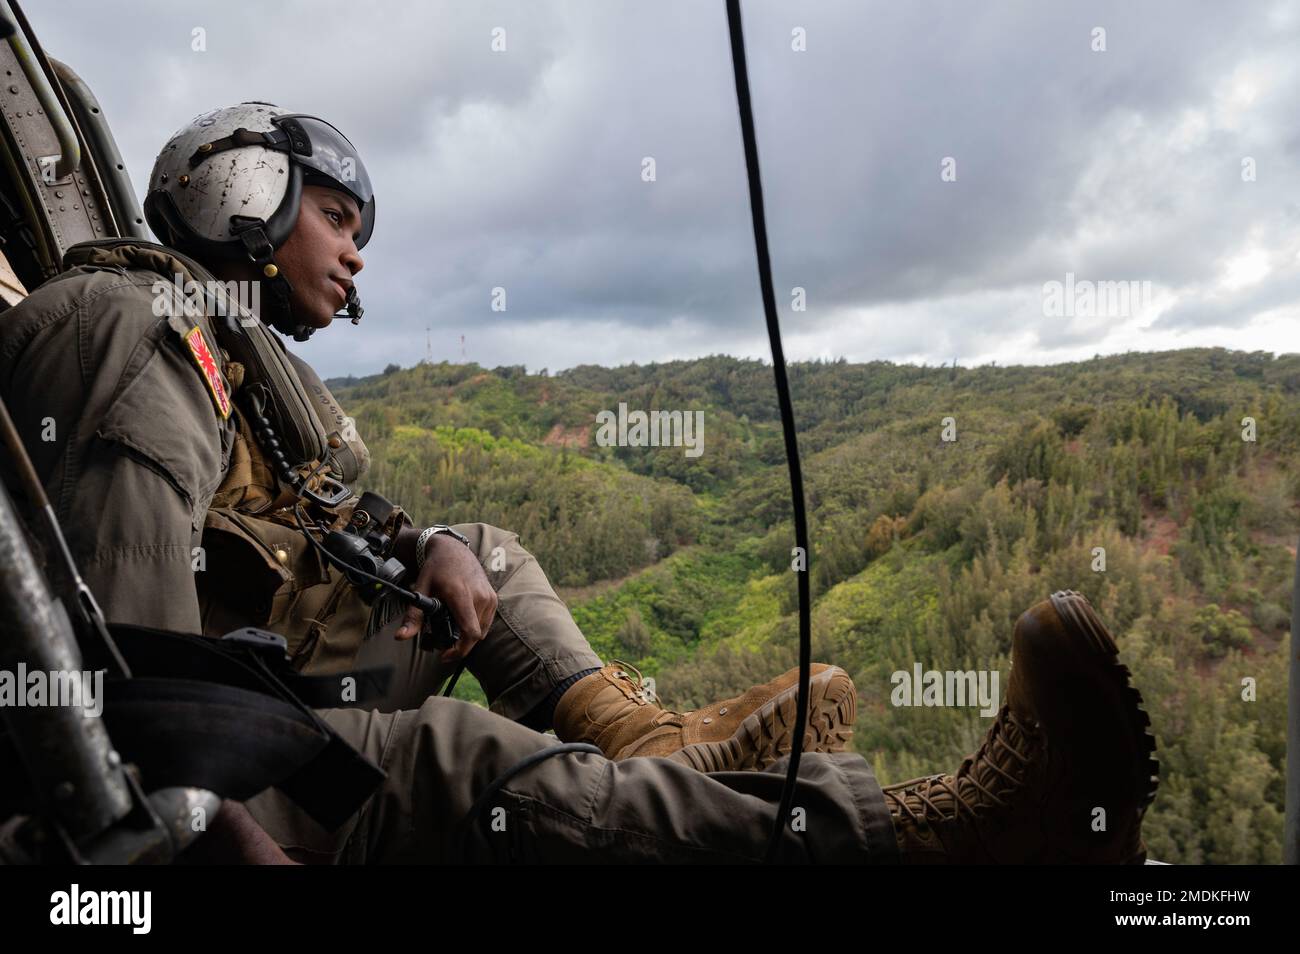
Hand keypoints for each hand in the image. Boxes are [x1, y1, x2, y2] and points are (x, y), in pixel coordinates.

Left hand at [395, 533, 496, 662]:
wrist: (453, 549)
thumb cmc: (436, 569)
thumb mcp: (421, 590)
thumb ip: (414, 616)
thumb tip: (401, 637)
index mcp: (462, 595)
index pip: (470, 632)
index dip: (459, 650)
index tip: (444, 655)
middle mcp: (480, 597)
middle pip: (475, 636)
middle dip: (459, 646)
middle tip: (442, 645)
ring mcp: (489, 597)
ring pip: (482, 631)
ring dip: (467, 637)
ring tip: (450, 633)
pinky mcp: (493, 598)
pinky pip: (487, 622)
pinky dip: (475, 627)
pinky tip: (460, 622)